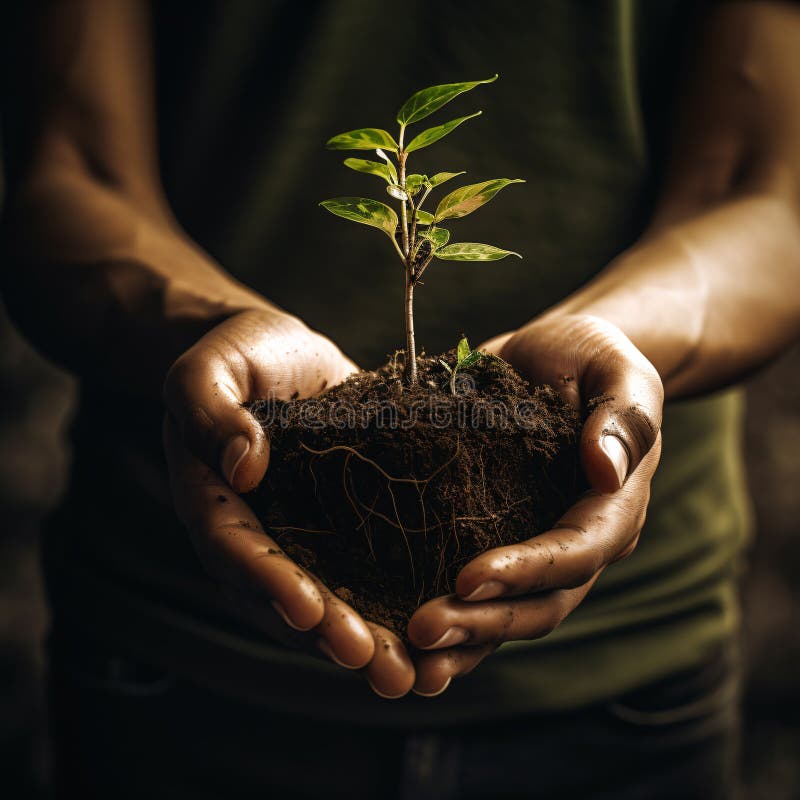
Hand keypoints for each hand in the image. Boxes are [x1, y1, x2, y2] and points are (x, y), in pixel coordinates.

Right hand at [163, 308, 414, 697]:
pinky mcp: (345, 524)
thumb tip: (242, 464)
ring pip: (330, 598)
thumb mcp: (212, 366)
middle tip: (379, 669)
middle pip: (286, 596)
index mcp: (216, 502)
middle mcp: (259, 532)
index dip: (270, 584)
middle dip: (331, 635)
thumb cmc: (240, 354)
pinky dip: (394, 603)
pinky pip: (367, 570)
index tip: (308, 609)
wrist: (282, 354)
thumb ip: (209, 408)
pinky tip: (437, 630)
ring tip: (413, 677)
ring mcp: (304, 534)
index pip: (237, 551)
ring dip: (368, 640)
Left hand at [406, 313, 662, 695]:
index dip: (526, 570)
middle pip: (541, 602)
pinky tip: (406, 641)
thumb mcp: (616, 368)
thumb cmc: (591, 356)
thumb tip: (608, 470)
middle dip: (484, 621)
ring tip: (409, 653)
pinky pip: (480, 593)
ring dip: (463, 638)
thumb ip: (623, 416)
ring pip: (508, 613)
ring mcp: (538, 547)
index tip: (468, 579)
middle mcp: (579, 542)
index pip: (576, 552)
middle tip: (422, 630)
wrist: (556, 358)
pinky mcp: (499, 540)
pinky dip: (452, 619)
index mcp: (612, 506)